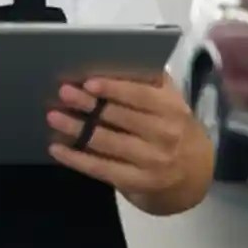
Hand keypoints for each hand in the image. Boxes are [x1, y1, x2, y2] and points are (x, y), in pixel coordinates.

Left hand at [46, 73, 192, 194]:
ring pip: (107, 142)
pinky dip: (76, 158)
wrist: (194, 173)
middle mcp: (165, 134)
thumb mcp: (167, 101)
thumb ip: (145, 82)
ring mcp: (152, 161)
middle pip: (120, 117)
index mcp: (172, 108)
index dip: (114, 88)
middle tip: (63, 93)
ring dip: (76, 128)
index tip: (89, 82)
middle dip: (88, 104)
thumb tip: (104, 63)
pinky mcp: (138, 183)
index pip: (141, 95)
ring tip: (53, 116)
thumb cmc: (170, 125)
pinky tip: (56, 148)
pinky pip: (101, 169)